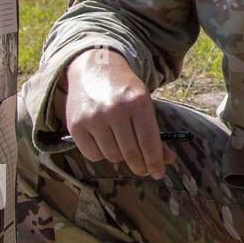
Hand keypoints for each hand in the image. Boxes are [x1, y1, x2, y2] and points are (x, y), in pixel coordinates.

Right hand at [64, 48, 174, 177]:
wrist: (95, 69)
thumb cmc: (125, 91)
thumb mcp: (145, 104)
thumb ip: (154, 132)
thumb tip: (168, 160)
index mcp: (138, 102)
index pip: (149, 142)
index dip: (155, 162)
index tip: (159, 173)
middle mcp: (115, 109)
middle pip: (131, 152)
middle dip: (140, 166)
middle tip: (144, 170)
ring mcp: (93, 117)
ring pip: (112, 156)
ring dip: (120, 156)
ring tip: (122, 144)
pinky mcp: (75, 125)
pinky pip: (93, 154)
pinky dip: (101, 154)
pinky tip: (104, 141)